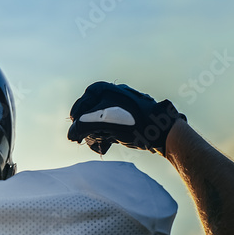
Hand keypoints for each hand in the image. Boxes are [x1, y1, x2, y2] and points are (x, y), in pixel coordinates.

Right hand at [66, 81, 184, 155]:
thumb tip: (71, 135)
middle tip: (84, 141)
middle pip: (88, 114)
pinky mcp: (126, 117)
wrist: (162, 130)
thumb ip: (83, 125)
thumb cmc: (134, 122)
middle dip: (86, 130)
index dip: (76, 121)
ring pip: (98, 122)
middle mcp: (111, 94)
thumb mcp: (104, 122)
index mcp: (104, 89)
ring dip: (96, 135)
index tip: (74, 135)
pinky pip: (109, 126)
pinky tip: (107, 144)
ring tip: (100, 145)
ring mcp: (119, 106)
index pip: (81, 106)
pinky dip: (105, 136)